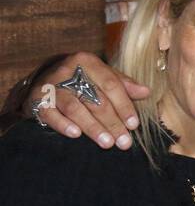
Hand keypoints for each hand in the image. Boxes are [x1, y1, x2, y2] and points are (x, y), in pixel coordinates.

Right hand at [25, 52, 149, 148]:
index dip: (124, 105)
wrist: (44, 83)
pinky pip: (51, 114)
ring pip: (75, 108)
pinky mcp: (38, 99)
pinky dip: (63, 124)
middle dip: (112, 123)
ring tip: (107, 142)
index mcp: (87, 62)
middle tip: (123, 141)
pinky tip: (76, 135)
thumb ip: (123, 84)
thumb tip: (146, 92)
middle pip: (95, 99)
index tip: (134, 125)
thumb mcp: (102, 77)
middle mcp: (68, 71)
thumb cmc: (81, 81)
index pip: (111, 85)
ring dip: (92, 127)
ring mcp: (51, 85)